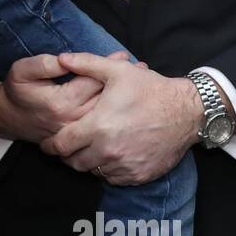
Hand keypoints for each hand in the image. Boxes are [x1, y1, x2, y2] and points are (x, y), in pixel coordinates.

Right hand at [0, 49, 134, 142]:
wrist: (12, 120)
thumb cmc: (18, 93)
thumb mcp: (21, 72)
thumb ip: (42, 64)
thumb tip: (63, 59)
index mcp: (61, 102)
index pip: (91, 81)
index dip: (108, 66)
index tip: (123, 55)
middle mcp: (74, 119)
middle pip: (106, 99)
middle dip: (125, 82)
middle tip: (141, 67)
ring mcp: (79, 131)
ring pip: (108, 113)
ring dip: (126, 98)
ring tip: (142, 80)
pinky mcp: (80, 138)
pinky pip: (103, 124)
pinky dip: (118, 112)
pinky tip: (129, 100)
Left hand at [43, 55, 205, 184]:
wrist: (187, 112)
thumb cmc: (151, 90)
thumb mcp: (118, 71)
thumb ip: (86, 64)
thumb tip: (61, 57)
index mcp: (98, 127)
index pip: (61, 145)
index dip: (51, 145)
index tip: (47, 143)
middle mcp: (108, 150)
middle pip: (73, 162)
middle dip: (67, 155)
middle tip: (68, 146)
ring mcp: (124, 165)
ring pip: (92, 171)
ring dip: (87, 162)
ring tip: (89, 148)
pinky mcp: (137, 175)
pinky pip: (112, 178)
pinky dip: (107, 169)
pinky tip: (110, 155)